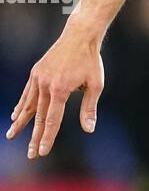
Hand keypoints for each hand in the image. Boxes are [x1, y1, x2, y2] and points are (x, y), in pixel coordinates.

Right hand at [6, 23, 104, 159]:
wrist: (79, 36)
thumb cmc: (91, 61)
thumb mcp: (95, 85)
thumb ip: (89, 108)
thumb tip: (89, 129)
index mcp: (59, 90)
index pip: (52, 120)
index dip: (47, 137)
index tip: (42, 152)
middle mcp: (45, 85)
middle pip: (37, 117)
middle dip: (33, 137)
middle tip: (30, 155)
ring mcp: (38, 78)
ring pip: (27, 105)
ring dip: (20, 122)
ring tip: (11, 135)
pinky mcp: (36, 72)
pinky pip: (27, 93)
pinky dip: (21, 105)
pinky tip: (16, 115)